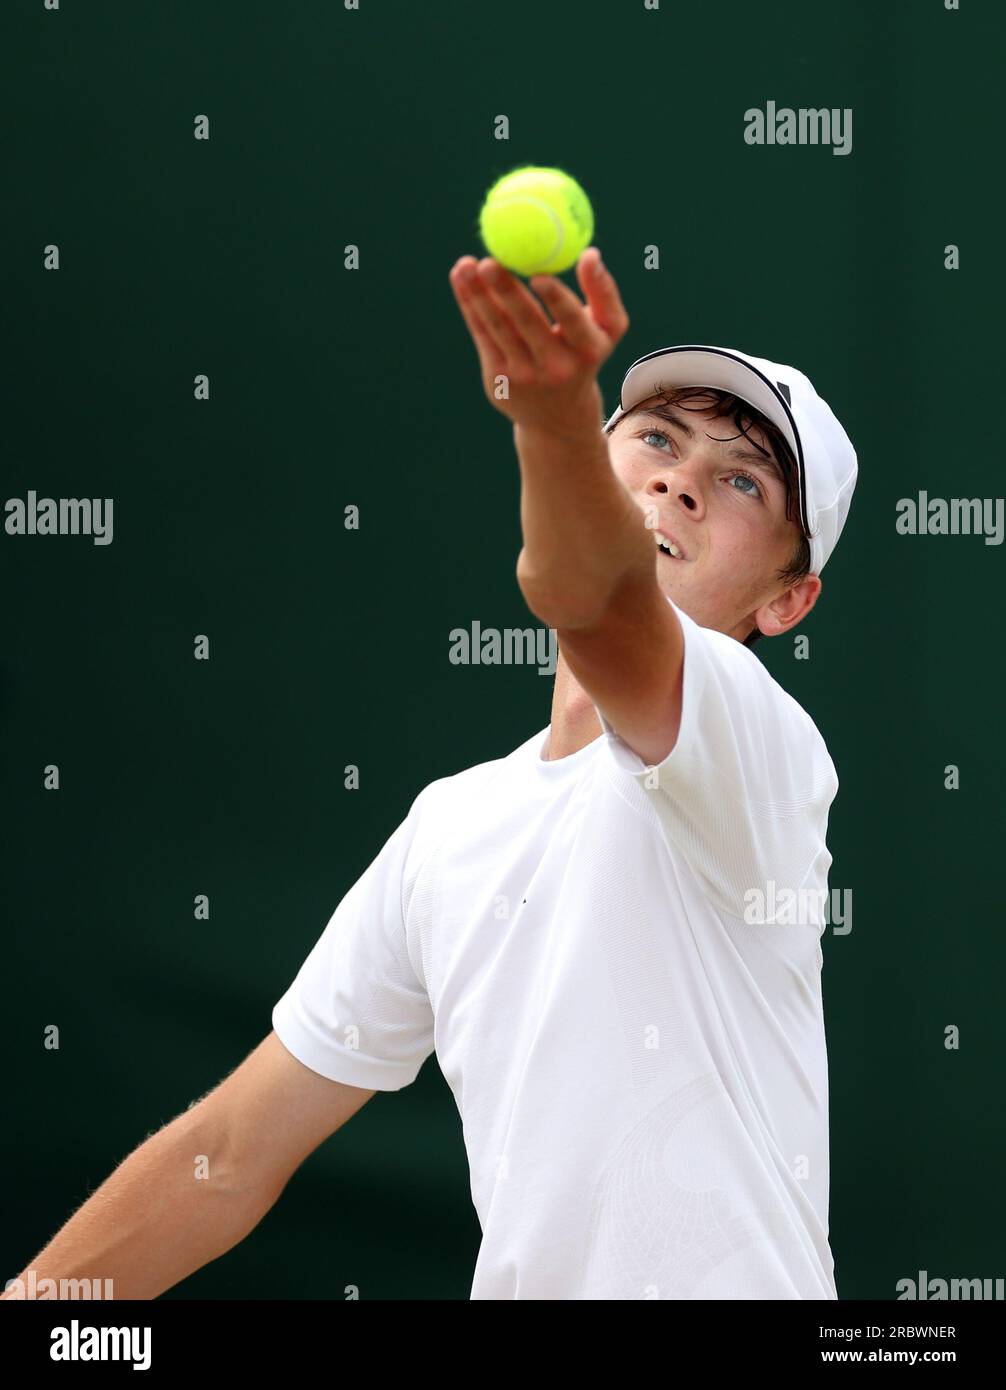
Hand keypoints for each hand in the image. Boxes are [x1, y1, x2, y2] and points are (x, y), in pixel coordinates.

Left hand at [448, 248, 629, 434]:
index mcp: (586, 351)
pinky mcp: (498, 380)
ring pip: (498, 328)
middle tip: (488, 262)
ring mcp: (524, 376)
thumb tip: (589, 253)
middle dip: (506, 292)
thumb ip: (603, 292)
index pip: (572, 322)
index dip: (556, 299)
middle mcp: (556, 367)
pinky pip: (483, 335)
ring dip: (478, 295)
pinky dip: (470, 305)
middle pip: (527, 324)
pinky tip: (460, 279)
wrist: (558, 417)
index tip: (538, 275)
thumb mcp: (607, 331)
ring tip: (465, 264)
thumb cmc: (583, 356)